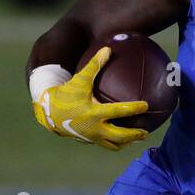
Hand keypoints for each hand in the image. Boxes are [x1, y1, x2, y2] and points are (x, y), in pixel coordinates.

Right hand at [31, 46, 149, 150]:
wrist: (48, 112)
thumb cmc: (65, 94)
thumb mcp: (79, 79)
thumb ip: (94, 65)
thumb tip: (108, 49)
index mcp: (94, 112)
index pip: (119, 112)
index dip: (134, 109)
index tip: (147, 105)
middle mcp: (94, 128)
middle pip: (120, 136)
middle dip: (135, 135)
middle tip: (146, 131)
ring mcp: (92, 137)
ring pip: (114, 145)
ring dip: (126, 142)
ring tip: (135, 138)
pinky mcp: (88, 141)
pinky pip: (106, 144)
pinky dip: (115, 142)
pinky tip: (121, 137)